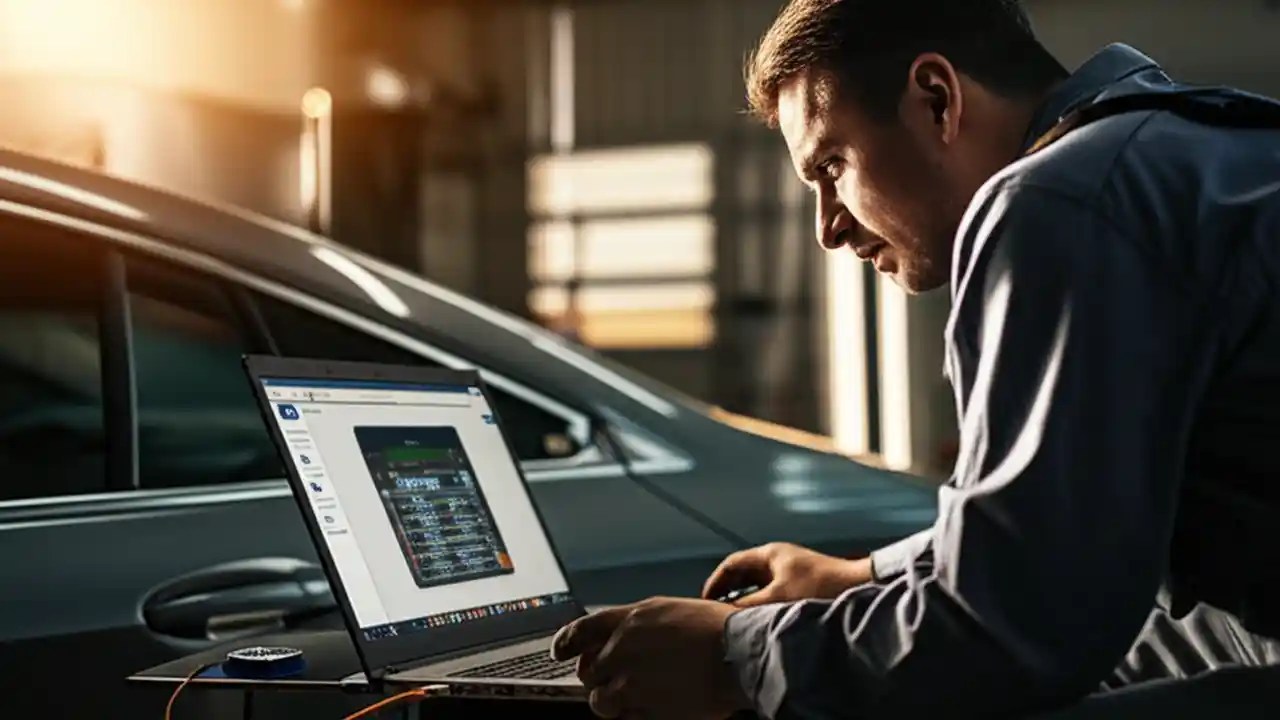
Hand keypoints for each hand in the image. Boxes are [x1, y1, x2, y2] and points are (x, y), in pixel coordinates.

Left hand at [551, 598, 747, 718]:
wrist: (738, 652)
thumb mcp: (675, 613)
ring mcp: (629, 677)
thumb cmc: (719, 631)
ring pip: (599, 699)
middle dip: (597, 679)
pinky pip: (622, 716)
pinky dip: (631, 716)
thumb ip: (646, 627)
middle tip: (612, 683)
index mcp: (632, 618)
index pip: (583, 630)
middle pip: (588, 670)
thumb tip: (635, 639)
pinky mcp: (639, 704)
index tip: (560, 652)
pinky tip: (651, 709)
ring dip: (612, 702)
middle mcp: (623, 645)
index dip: (566, 643)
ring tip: (634, 700)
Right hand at [702, 542, 872, 606]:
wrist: (856, 586)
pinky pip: (771, 592)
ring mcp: (790, 570)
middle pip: (743, 574)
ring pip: (757, 585)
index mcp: (769, 554)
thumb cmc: (817, 587)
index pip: (731, 564)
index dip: (715, 583)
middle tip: (715, 613)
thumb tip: (725, 615)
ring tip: (734, 620)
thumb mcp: (778, 597)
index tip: (704, 602)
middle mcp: (777, 558)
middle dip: (728, 592)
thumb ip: (748, 605)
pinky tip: (760, 620)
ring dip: (745, 600)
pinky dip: (760, 604)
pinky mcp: (801, 584)